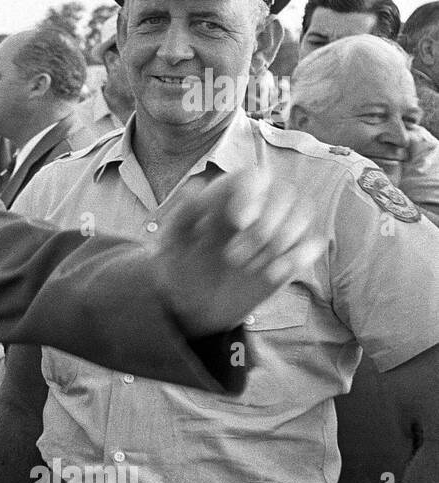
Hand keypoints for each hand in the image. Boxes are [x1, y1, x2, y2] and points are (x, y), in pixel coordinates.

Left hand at [155, 167, 321, 337]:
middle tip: (233, 256)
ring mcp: (279, 229)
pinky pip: (311, 244)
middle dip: (264, 225)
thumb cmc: (180, 267)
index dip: (251, 194)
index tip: (237, 221)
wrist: (193, 305)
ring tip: (248, 267)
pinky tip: (271, 274)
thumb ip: (180, 216)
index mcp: (229, 196)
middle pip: (284, 193)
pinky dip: (298, 256)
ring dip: (282, 238)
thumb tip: (193, 187)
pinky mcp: (292, 253)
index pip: (255, 176)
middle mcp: (259, 206)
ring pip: (303, 212)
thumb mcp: (172, 244)